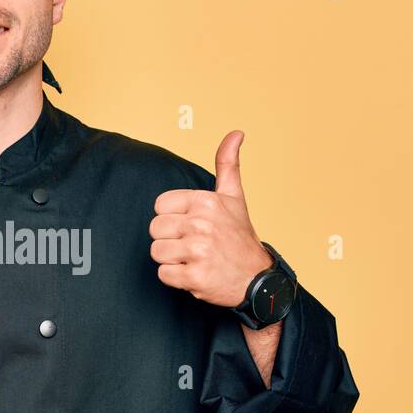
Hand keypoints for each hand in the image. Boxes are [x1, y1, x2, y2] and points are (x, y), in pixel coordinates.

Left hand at [149, 130, 272, 306]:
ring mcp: (198, 251)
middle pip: (155, 229)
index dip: (172, 218)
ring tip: (194, 259)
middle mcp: (201, 224)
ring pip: (157, 252)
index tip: (191, 225)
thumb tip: (236, 133)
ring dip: (172, 260)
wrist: (257, 280)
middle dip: (170, 240)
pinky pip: (163, 275)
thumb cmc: (239, 236)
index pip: (160, 206)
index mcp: (206, 201)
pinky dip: (176, 279)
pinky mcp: (194, 277)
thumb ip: (228, 164)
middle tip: (193, 245)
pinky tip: (196, 273)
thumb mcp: (234, 197)